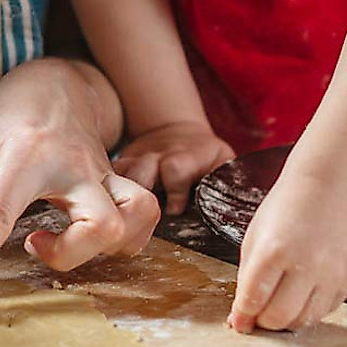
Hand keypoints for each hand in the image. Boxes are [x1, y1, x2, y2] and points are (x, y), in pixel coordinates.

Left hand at [0, 59, 159, 290]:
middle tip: (32, 242)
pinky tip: (88, 232)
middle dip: (70, 255)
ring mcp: (102, 173)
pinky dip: (126, 236)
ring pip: (137, 217)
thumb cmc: (9, 116)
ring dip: (106, 246)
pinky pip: (144, 215)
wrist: (54, 82)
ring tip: (65, 238)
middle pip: (101, 225)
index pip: (1, 211)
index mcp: (25, 156)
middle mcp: (73, 166)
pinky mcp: (117, 181)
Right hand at [112, 122, 233, 214]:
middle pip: (141, 170)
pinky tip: (106, 203)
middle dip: (140, 192)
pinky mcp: (122, 161)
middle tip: (140, 216)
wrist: (177, 130)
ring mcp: (137, 157)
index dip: (175, 191)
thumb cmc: (206, 154)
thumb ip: (228, 179)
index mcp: (184, 156)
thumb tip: (241, 204)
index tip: (175, 210)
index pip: (175, 169)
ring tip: (118, 214)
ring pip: (122, 172)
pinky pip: (110, 173)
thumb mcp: (223, 160)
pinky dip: (106, 187)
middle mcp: (157, 155)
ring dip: (120, 192)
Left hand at [227, 174, 346, 331]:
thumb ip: (246, 280)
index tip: (240, 321)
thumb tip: (240, 319)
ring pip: (304, 320)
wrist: (325, 193)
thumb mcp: (254, 238)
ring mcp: (330, 274)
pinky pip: (325, 311)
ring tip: (280, 301)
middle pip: (280, 317)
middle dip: (265, 321)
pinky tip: (302, 292)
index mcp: (273, 250)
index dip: (244, 315)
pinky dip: (309, 310)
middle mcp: (305, 264)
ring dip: (288, 319)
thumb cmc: (284, 211)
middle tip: (259, 312)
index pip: (254, 299)